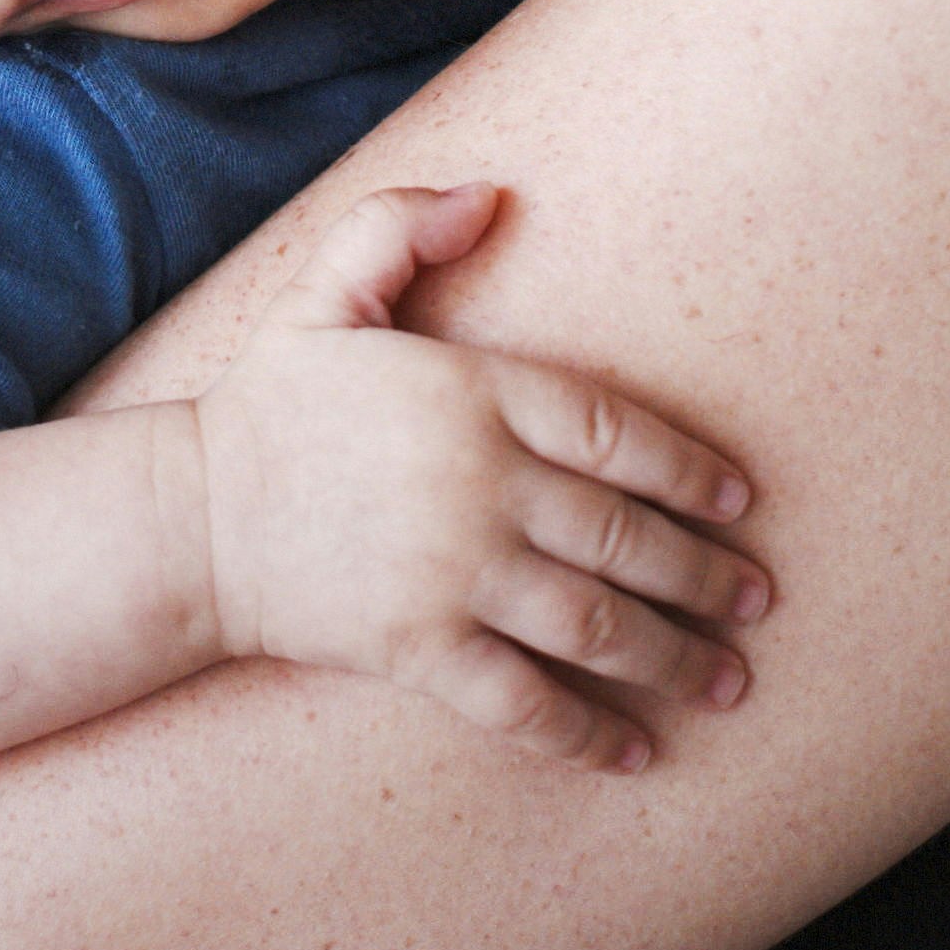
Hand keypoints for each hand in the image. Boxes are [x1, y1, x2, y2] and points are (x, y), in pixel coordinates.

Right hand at [191, 184, 766, 768]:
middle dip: (705, 574)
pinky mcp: (418, 649)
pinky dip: (585, 734)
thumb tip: (489, 194)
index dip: (689, 468)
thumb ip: (400, 226)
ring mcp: (452, 573)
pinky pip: (523, 700)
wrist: (190, 517)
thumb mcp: (327, 290)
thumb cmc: (271, 399)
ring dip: (674, 658)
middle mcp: (479, 484)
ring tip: (729, 680)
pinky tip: (634, 755)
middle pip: (624, 534)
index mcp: (472, 393)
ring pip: (595, 623)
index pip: (615, 430)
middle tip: (759, 601)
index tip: (739, 499)